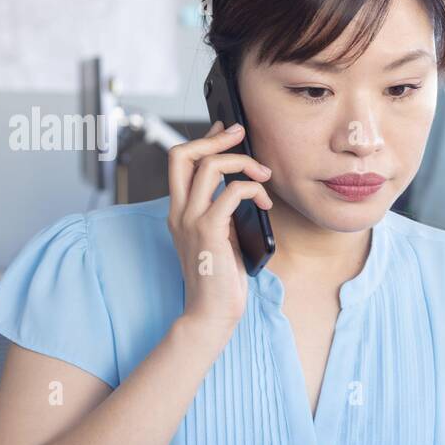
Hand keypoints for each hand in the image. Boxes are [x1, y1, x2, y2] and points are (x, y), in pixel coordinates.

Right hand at [167, 120, 272, 336]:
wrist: (210, 313)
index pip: (181, 162)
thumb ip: (222, 212)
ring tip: (264, 176)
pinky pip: (232, 192)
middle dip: (215, 138)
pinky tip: (265, 202)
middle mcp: (179, 211)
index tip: (227, 131)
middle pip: (183, 154)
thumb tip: (241, 186)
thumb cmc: (220, 280)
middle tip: (241, 134)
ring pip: (209, 166)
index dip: (204, 140)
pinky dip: (254, 189)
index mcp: (179, 211)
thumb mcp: (220, 237)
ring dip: (243, 162)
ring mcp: (190, 220)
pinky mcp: (208, 230)